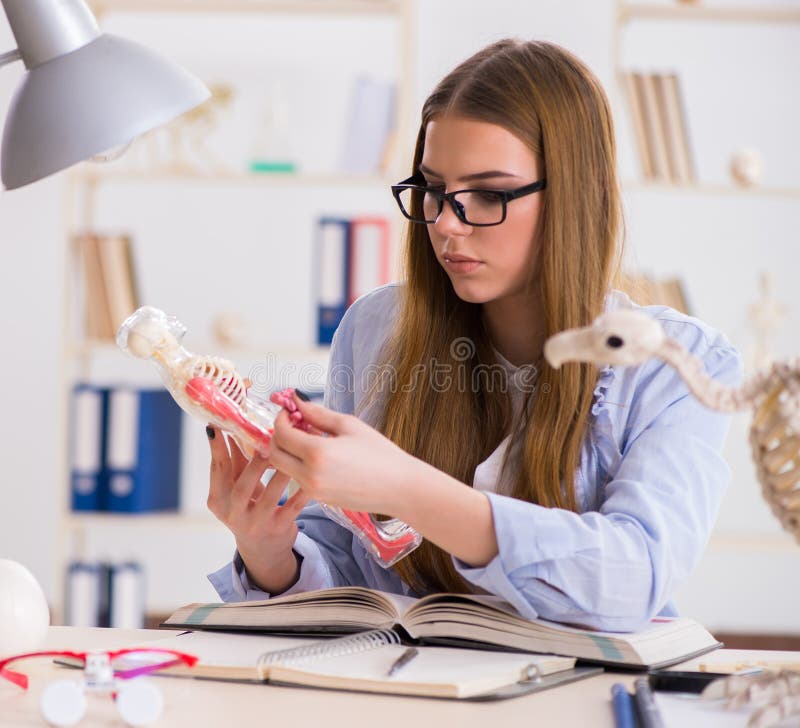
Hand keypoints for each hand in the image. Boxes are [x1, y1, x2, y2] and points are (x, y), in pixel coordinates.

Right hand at [206, 425, 310, 593]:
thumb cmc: (249, 507)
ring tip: (294, 454)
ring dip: (282, 473)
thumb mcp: (237, 487)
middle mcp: (233, 513)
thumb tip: (233, 425)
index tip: (220, 425)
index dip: (217, 447)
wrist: (263, 549)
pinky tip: (311, 476)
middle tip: (267, 444)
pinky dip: (302, 491)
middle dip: (255, 465)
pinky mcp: (278, 528)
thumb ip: (236, 461)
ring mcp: (256, 523)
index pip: (217, 470)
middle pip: (242, 487)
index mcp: (218, 499)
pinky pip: (292, 506)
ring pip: (270, 496)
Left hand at [266, 394, 421, 515]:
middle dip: (279, 436)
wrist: (399, 488)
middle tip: (294, 424)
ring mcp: (313, 490)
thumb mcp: (349, 426)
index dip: (281, 419)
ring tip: (310, 438)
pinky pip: (299, 478)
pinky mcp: (319, 499)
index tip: (290, 411)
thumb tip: (297, 402)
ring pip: (284, 468)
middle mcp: (310, 475)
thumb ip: (318, 414)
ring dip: (288, 451)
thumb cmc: (380, 454)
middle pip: (274, 454)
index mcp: (317, 453)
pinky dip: (300, 464)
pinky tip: (320, 455)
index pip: (281, 434)